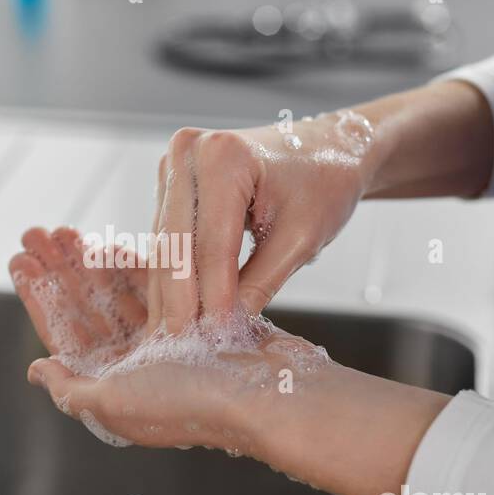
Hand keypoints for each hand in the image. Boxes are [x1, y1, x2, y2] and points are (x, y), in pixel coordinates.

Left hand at [9, 225, 324, 453]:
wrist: (267, 395)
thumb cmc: (193, 404)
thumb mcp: (116, 404)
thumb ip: (72, 390)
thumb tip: (36, 370)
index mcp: (113, 386)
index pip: (63, 334)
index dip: (38, 295)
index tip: (20, 258)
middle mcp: (136, 366)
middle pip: (85, 309)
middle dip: (60, 271)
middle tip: (37, 233)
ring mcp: (167, 343)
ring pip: (116, 294)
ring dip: (90, 264)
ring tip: (67, 232)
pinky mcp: (196, 320)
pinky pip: (156, 286)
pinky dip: (132, 266)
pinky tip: (113, 244)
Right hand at [149, 109, 380, 332]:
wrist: (328, 148)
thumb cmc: (325, 181)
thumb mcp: (301, 237)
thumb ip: (261, 283)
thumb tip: (225, 327)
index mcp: (225, 156)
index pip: (211, 243)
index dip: (211, 296)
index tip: (213, 337)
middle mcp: (189, 152)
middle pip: (176, 244)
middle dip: (180, 301)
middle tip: (181, 346)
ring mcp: (175, 163)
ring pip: (165, 244)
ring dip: (170, 292)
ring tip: (175, 336)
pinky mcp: (172, 180)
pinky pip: (168, 236)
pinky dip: (174, 273)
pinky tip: (176, 308)